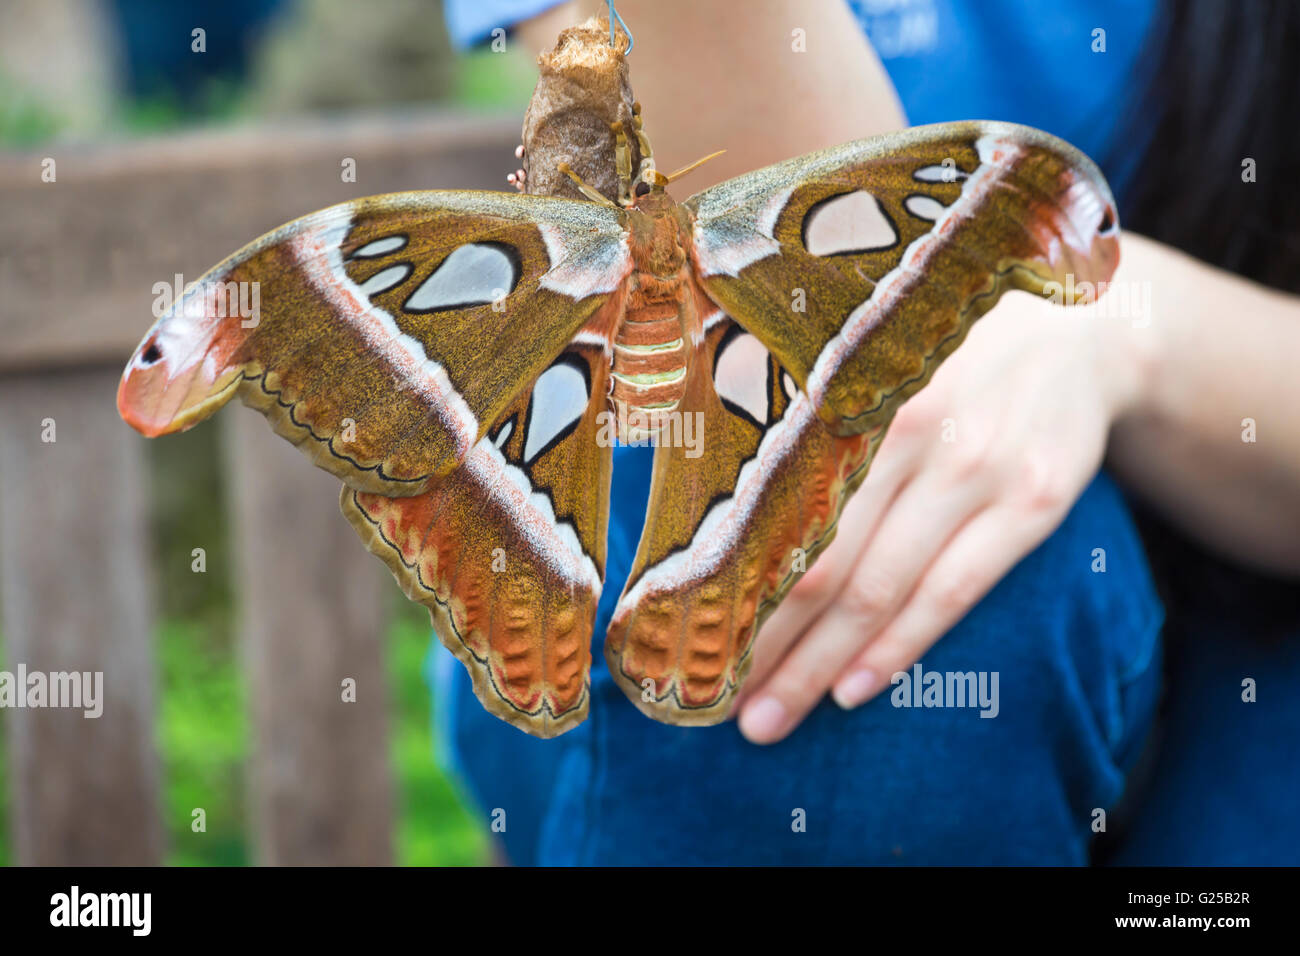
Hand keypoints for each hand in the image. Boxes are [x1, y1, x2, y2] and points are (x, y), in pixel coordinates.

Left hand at [733, 288, 1147, 742]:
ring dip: (820, 666)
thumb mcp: (871, 370)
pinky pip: (955, 592)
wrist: (1081, 334)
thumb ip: (806, 428)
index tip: (694, 646)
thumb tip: (716, 497)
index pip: (777, 518)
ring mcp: (977, 470)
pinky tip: (852, 689)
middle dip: (767, 647)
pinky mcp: (1033, 503)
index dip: (733, 591)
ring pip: (880, 590)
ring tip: (771, 718)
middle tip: (720, 708)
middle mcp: (911, 433)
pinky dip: (899, 647)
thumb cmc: (945, 365)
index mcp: (853, 399)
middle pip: (821, 565)